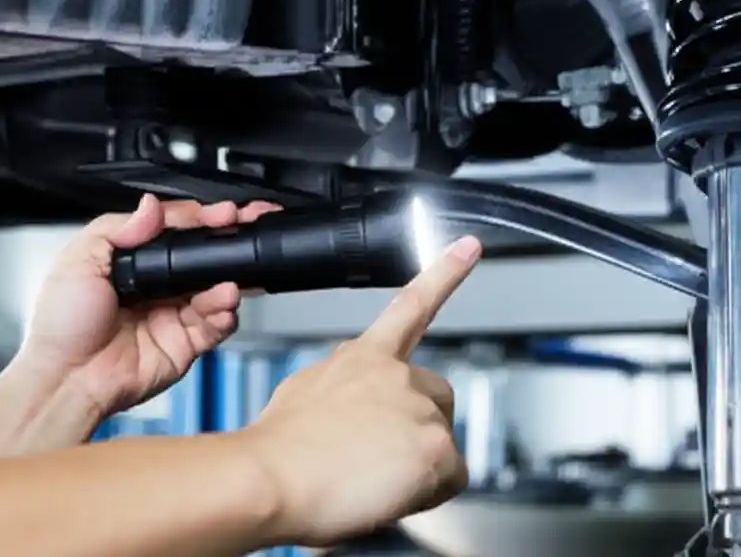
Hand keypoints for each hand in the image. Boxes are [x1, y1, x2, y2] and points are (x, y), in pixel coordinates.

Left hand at [23, 194, 280, 416]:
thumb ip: (119, 228)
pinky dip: (226, 313)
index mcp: (134, 260)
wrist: (66, 378)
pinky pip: (217, 325)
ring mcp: (174, 313)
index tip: (222, 212)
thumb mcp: (79, 260)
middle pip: (204, 257)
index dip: (201, 218)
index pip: (177, 229)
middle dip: (230, 242)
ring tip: (228, 284)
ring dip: (230, 281)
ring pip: (217, 289)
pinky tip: (223, 306)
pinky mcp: (186, 343)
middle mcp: (158, 285)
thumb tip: (152, 206)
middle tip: (245, 230)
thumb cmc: (62, 325)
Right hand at [243, 235, 482, 546]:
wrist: (270, 479)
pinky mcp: (434, 446)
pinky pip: (448, 478)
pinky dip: (425, 491)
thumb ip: (341, 382)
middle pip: (434, 399)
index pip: (412, 306)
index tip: (469, 247)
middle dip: (415, 427)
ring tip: (368, 479)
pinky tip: (388, 493)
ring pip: (439, 442)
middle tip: (373, 457)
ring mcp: (418, 408)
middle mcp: (397, 375)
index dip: (445, 273)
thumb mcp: (303, 393)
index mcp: (364, 357)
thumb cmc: (278, 450)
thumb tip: (350, 396)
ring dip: (415, 462)